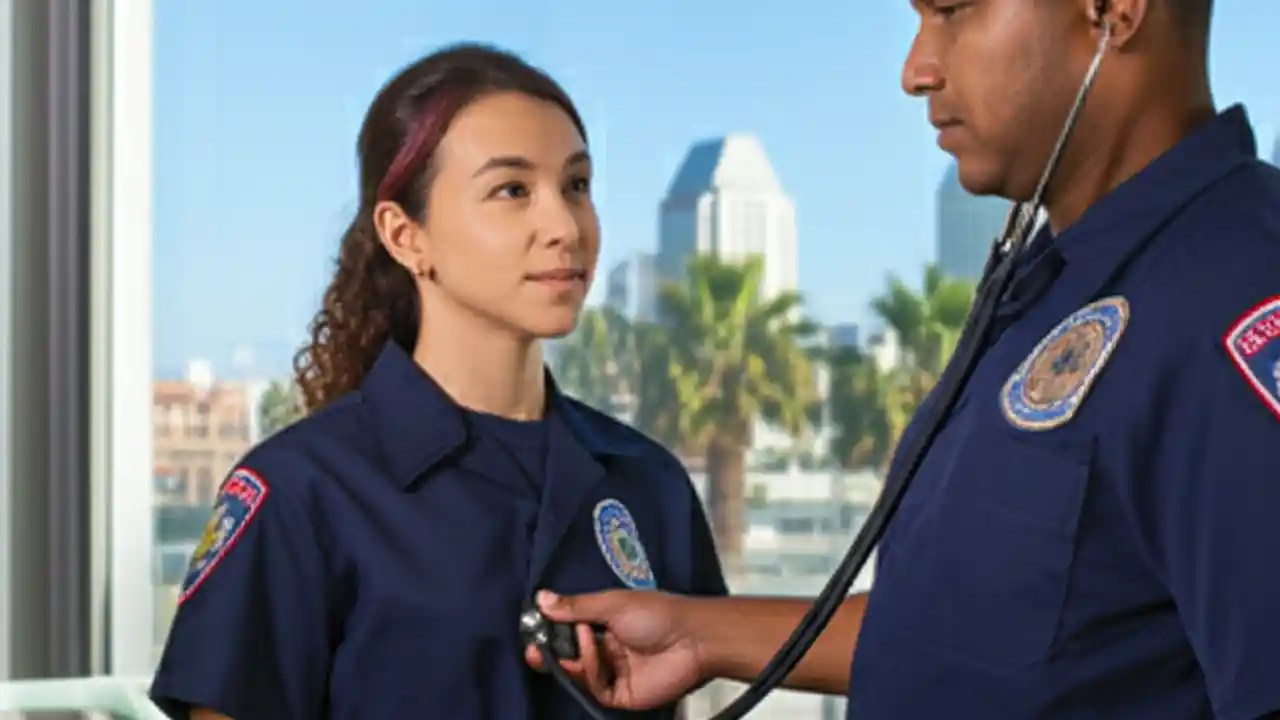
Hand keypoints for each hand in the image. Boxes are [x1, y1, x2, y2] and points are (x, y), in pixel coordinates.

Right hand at [524, 589, 707, 710]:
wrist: (692, 639)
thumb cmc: (657, 613)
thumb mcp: (613, 604)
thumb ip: (576, 606)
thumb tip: (541, 598)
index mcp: (608, 625)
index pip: (572, 631)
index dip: (552, 632)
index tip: (533, 628)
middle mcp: (610, 650)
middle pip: (572, 657)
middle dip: (552, 653)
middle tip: (534, 648)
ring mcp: (616, 673)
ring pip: (581, 675)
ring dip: (572, 659)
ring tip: (578, 640)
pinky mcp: (623, 695)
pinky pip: (596, 689)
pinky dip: (590, 673)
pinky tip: (594, 653)